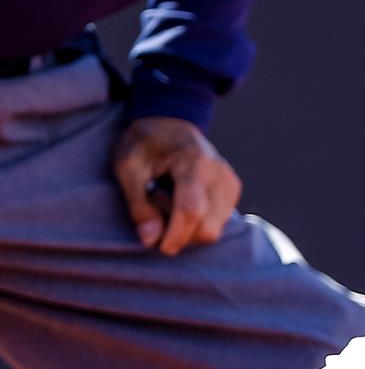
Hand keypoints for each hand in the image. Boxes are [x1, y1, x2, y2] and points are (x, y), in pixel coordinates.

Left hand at [110, 116, 241, 255]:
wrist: (168, 121)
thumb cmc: (143, 143)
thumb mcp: (127, 167)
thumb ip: (138, 204)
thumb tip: (150, 240)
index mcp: (194, 163)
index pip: (191, 211)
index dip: (176, 235)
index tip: (159, 247)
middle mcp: (220, 174)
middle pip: (207, 227)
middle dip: (180, 234)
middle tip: (156, 215)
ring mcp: (231, 183)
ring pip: (215, 229)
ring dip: (188, 229)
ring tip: (168, 205)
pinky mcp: (233, 190)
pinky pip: (218, 222)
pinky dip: (198, 222)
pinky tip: (182, 204)